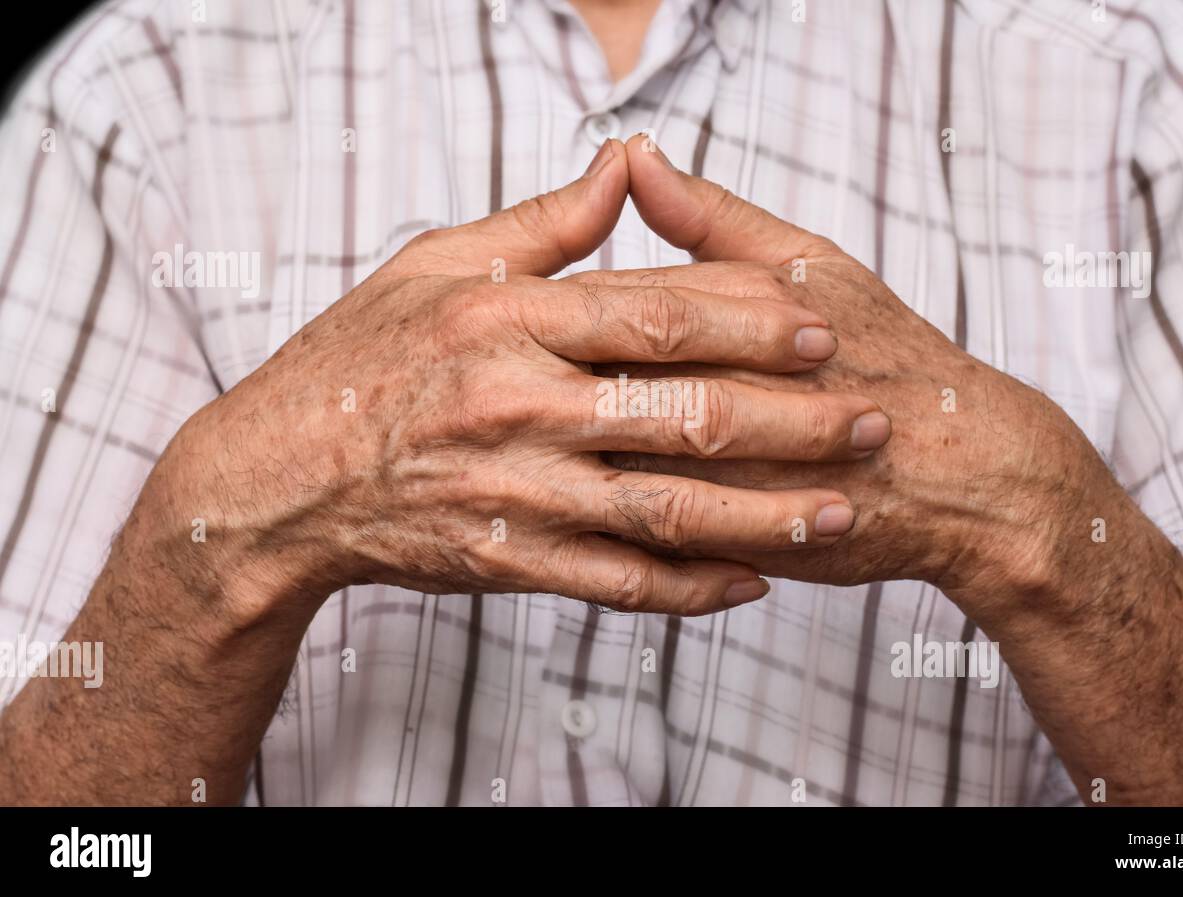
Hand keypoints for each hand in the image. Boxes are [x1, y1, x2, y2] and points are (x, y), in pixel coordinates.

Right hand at [148, 140, 891, 617]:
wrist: (277, 479)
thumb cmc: (357, 359)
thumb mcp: (437, 263)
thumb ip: (543, 222)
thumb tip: (627, 163)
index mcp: (507, 317)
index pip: (655, 314)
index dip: (750, 322)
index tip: (822, 327)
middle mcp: (519, 405)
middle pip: (683, 412)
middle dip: (791, 421)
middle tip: (868, 422)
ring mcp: (516, 490)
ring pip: (666, 507)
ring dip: (764, 514)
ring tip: (839, 511)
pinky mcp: (508, 559)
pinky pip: (616, 581)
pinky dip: (689, 586)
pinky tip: (750, 581)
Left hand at [586, 136, 1113, 607]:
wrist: (965, 471)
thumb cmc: (888, 354)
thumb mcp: (812, 263)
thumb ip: (713, 217)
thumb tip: (633, 155)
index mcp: (734, 309)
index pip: (609, 304)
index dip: (562, 311)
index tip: (534, 319)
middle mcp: (724, 385)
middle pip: (597, 379)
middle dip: (553, 382)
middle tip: (520, 384)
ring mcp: (725, 467)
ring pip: (610, 454)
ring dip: (569, 450)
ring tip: (546, 443)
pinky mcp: (731, 535)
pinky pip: (642, 527)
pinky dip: (609, 514)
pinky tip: (583, 504)